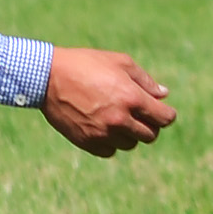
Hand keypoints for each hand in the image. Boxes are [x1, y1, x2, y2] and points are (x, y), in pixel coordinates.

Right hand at [41, 47, 176, 156]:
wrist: (47, 77)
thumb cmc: (86, 64)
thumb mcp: (120, 63)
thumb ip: (145, 81)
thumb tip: (163, 95)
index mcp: (132, 98)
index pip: (164, 119)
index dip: (166, 114)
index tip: (160, 110)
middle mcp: (120, 119)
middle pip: (150, 135)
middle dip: (149, 125)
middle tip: (139, 114)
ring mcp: (102, 133)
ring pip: (130, 144)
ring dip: (130, 134)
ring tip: (118, 118)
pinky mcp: (86, 142)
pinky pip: (110, 150)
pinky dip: (111, 142)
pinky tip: (104, 127)